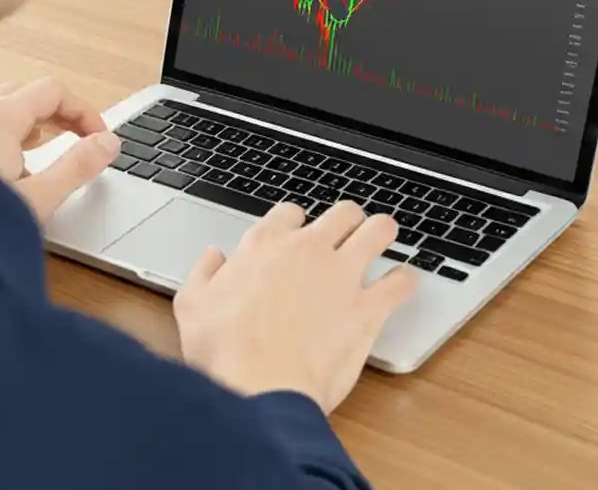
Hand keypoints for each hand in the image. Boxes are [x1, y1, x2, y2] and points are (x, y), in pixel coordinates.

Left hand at [0, 78, 118, 223]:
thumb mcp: (37, 199)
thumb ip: (77, 167)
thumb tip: (106, 144)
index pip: (53, 90)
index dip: (84, 111)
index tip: (99, 138)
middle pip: (29, 93)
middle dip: (61, 113)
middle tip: (81, 139)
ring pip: (3, 103)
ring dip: (33, 120)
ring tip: (49, 146)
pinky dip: (6, 129)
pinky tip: (10, 158)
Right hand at [173, 202, 417, 413]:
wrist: (259, 385)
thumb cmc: (224, 352)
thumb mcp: (192, 305)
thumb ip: (203, 274)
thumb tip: (213, 257)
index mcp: (265, 245)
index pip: (290, 213)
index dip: (297, 224)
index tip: (297, 238)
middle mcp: (307, 250)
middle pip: (343, 212)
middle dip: (348, 221)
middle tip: (348, 237)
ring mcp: (342, 275)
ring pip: (379, 230)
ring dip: (383, 234)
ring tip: (383, 242)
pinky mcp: (367, 307)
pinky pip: (401, 282)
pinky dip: (404, 282)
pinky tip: (401, 287)